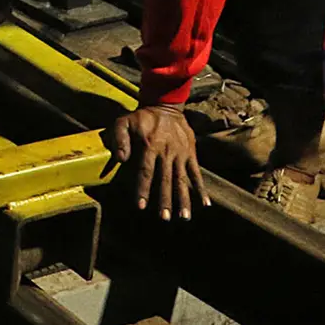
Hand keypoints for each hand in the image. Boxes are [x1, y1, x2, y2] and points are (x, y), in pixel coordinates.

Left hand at [109, 104, 209, 220]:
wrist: (166, 106)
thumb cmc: (141, 118)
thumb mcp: (124, 122)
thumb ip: (119, 139)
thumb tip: (120, 159)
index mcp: (149, 146)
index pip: (145, 172)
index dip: (143, 189)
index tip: (141, 206)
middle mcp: (166, 153)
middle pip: (165, 180)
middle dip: (165, 200)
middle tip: (164, 218)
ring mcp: (180, 155)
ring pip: (182, 180)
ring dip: (184, 199)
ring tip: (184, 217)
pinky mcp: (190, 154)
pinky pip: (197, 174)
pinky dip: (201, 189)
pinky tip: (205, 204)